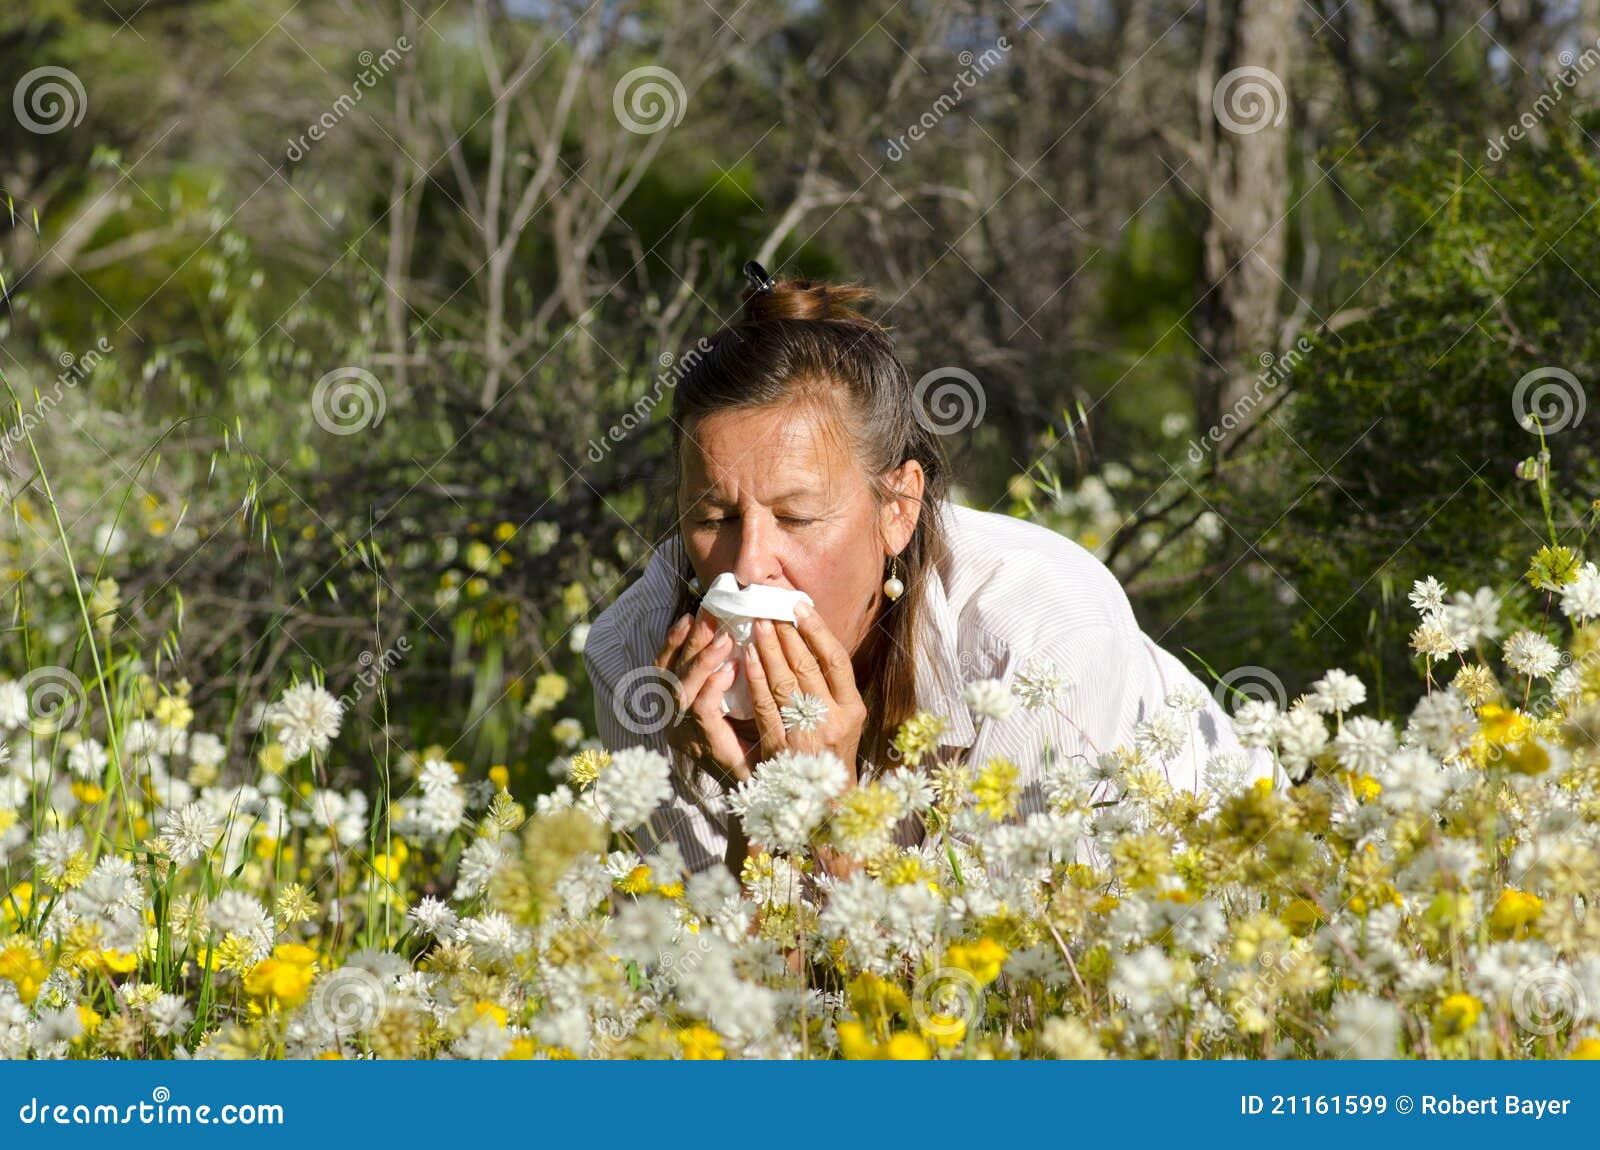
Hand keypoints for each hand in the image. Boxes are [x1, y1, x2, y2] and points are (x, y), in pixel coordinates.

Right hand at [654, 608, 752, 790]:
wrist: (765, 782)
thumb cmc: (754, 736)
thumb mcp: (739, 699)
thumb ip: (730, 671)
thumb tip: (735, 631)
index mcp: (677, 707)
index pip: (665, 668)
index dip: (674, 641)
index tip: (690, 615)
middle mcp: (674, 720)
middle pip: (671, 674)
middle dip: (689, 642)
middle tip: (709, 614)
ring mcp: (686, 734)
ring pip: (683, 690)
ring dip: (702, 659)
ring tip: (723, 636)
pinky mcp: (706, 744)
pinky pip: (702, 709)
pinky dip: (714, 685)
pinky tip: (732, 668)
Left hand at [742, 601, 866, 788]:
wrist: (823, 806)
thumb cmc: (831, 756)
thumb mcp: (845, 722)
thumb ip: (832, 689)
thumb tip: (811, 641)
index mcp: (853, 711)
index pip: (837, 661)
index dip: (818, 630)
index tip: (801, 606)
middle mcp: (833, 721)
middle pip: (808, 666)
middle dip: (788, 633)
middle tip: (771, 607)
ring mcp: (805, 734)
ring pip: (785, 682)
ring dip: (769, 648)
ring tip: (758, 622)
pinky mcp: (779, 746)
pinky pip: (765, 705)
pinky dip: (755, 677)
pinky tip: (748, 656)